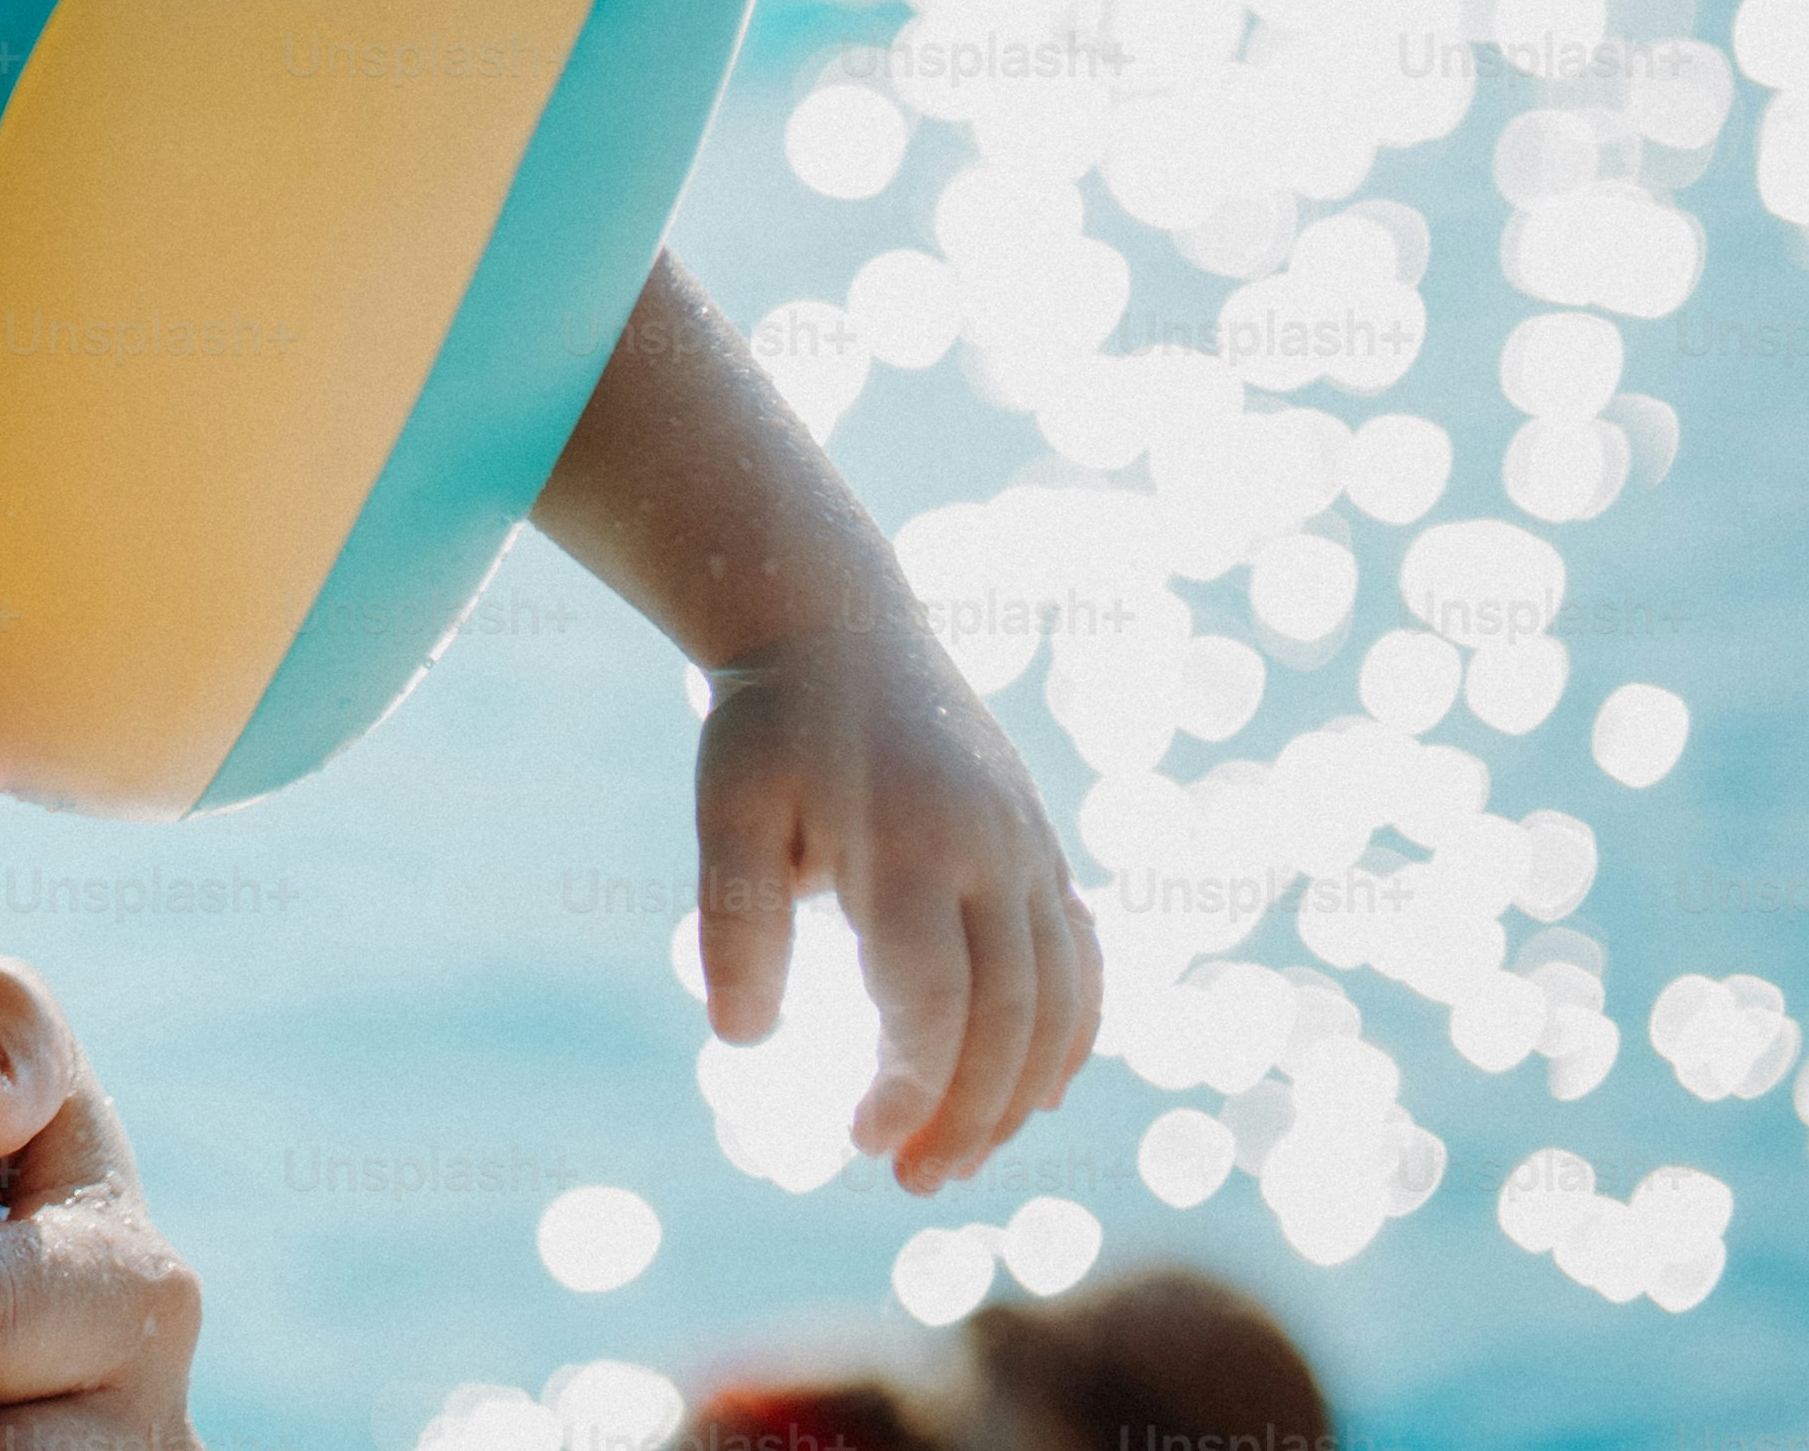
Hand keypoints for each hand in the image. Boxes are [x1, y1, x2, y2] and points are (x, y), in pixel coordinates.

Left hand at [696, 617, 1101, 1193]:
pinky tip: (1036, 1092)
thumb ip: (734, 919)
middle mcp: (993, 854)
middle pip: (1012, 1018)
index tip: (864, 1145)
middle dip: (972, 1115)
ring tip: (962, 1158)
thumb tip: (741, 1039)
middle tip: (914, 1183)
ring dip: (1023, 1092)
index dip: (911, 1087)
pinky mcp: (1043, 851)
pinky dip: (1073, 1034)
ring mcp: (1031, 852)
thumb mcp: (727, 808)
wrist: (837, 625)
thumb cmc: (769, 726)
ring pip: (1062, 1001)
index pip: (933, 1003)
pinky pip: (1082, 961)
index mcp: (911, 848)